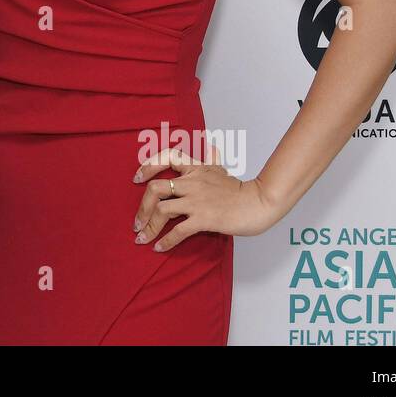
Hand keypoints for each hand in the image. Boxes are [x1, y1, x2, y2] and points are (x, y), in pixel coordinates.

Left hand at [130, 143, 278, 251]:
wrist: (258, 203)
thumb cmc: (241, 190)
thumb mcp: (222, 170)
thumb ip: (211, 161)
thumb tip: (212, 148)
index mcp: (195, 168)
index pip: (167, 157)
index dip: (148, 166)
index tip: (137, 178)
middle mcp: (192, 182)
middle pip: (155, 188)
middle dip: (141, 207)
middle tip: (137, 222)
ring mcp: (196, 200)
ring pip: (162, 210)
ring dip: (149, 227)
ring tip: (143, 238)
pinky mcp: (203, 218)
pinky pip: (178, 230)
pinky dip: (165, 240)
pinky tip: (159, 248)